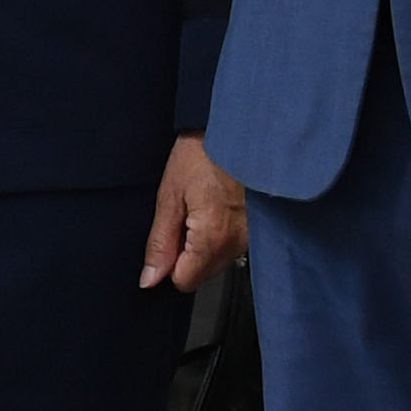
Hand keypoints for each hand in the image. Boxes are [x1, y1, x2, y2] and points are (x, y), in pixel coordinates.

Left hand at [144, 133, 249, 290]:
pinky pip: (233, 247)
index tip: (168, 239)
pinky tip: (217, 210)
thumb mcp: (169, 197)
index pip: (185, 281)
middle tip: (184, 218)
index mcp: (214, 237)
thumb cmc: (201, 154)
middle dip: (187, 255)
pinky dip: (220, 236)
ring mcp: (253, 236)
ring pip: (218, 262)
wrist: (233, 130)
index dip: (169, 265)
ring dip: (204, 246)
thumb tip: (150, 279)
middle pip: (203, 274)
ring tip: (201, 209)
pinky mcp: (260, 228)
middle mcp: (239, 242)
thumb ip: (160, 243)